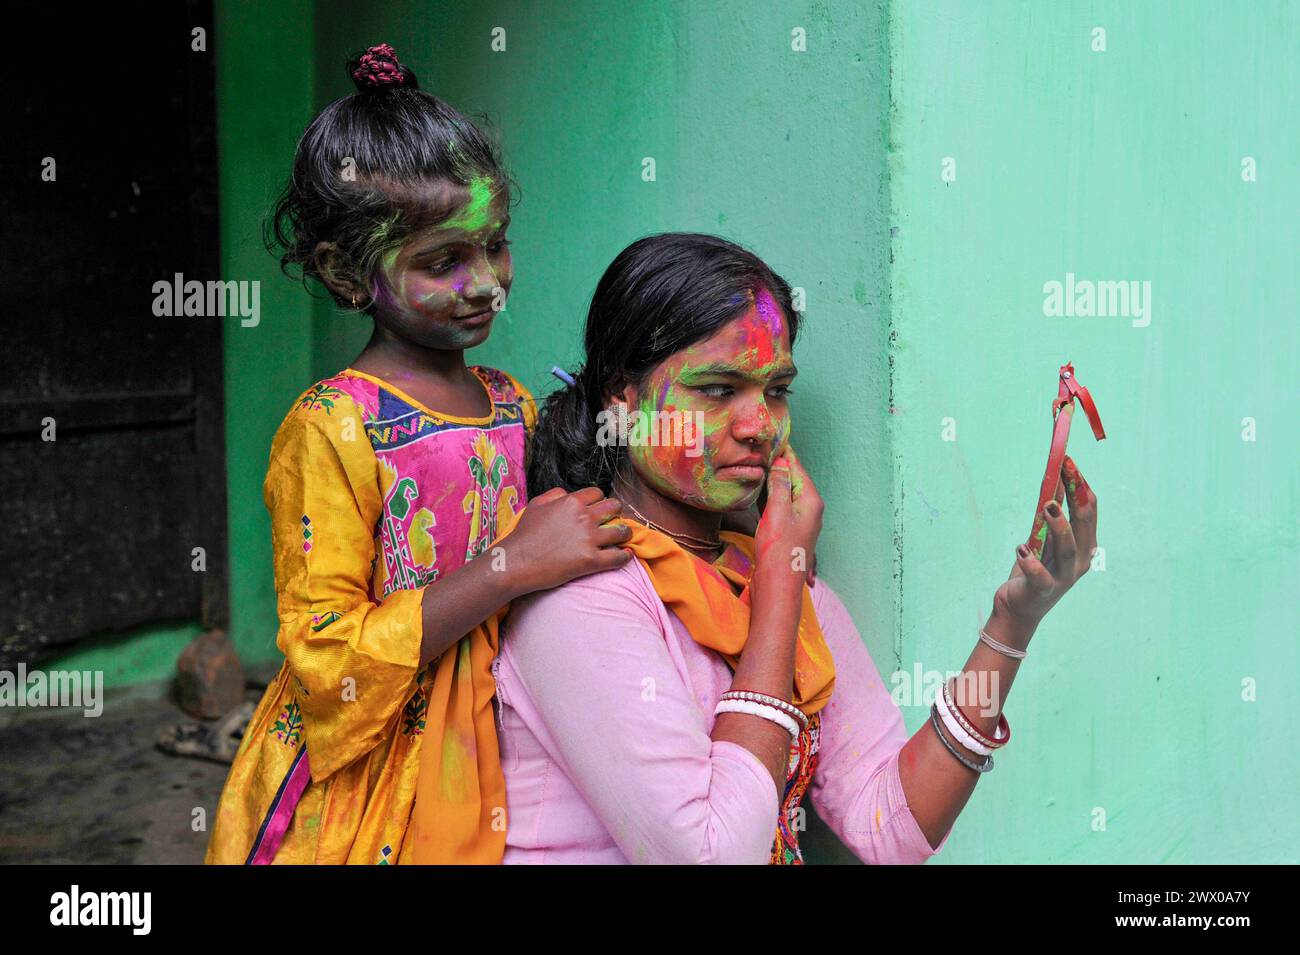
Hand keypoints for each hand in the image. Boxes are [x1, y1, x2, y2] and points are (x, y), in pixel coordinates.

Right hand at [506, 486, 631, 593]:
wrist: (515, 562)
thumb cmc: (523, 535)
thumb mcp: (535, 505)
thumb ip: (554, 495)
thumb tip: (568, 494)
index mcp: (571, 502)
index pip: (598, 494)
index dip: (600, 501)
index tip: (599, 510)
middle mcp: (584, 517)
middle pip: (614, 507)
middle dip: (616, 514)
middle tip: (613, 522)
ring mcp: (589, 539)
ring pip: (622, 531)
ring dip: (624, 534)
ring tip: (622, 539)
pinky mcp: (591, 560)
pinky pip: (618, 557)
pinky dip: (624, 556)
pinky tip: (625, 556)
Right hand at [754, 446, 822, 584]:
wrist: (777, 586)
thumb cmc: (778, 549)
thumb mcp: (777, 511)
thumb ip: (779, 484)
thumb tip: (780, 462)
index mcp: (810, 500)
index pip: (797, 467)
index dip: (784, 452)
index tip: (772, 436)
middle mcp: (809, 509)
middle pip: (792, 478)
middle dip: (778, 464)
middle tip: (760, 447)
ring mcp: (800, 521)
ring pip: (785, 492)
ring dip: (773, 480)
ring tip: (757, 463)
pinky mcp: (789, 531)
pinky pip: (780, 506)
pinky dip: (770, 496)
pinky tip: (759, 490)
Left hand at [993, 454, 1097, 631]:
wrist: (1019, 607)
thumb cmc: (1033, 569)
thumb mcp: (1043, 537)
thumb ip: (1051, 514)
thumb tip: (1054, 480)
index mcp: (1083, 545)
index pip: (1088, 510)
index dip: (1080, 485)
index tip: (1068, 461)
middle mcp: (1079, 561)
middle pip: (1083, 524)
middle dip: (1075, 495)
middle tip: (1064, 470)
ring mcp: (1064, 577)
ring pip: (1068, 549)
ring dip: (1059, 526)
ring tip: (1047, 506)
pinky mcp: (1043, 591)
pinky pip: (1040, 576)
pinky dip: (1031, 563)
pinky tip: (1020, 549)